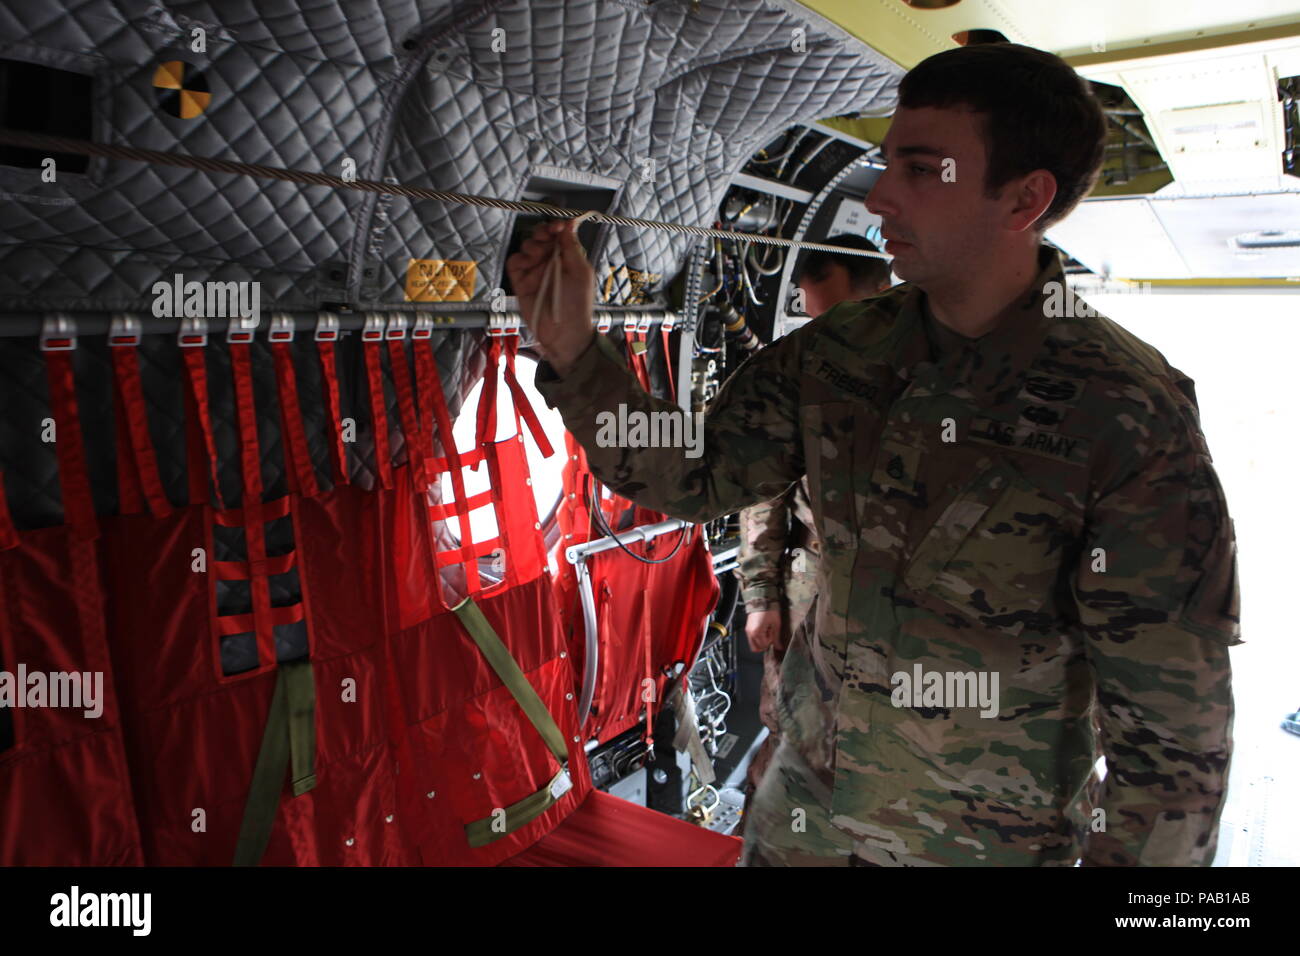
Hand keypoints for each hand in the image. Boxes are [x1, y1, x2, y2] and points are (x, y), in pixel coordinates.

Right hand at [505, 220, 595, 374]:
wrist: (563, 332)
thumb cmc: (577, 304)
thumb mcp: (580, 272)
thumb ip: (572, 247)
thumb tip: (569, 223)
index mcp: (568, 258)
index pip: (559, 235)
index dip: (556, 227)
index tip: (557, 225)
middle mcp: (550, 262)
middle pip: (541, 237)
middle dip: (542, 233)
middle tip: (546, 237)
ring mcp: (534, 271)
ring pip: (527, 246)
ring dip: (532, 246)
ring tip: (539, 258)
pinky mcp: (521, 281)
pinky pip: (514, 262)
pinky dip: (519, 259)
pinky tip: (527, 264)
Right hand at [745, 608, 780, 653]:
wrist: (762, 599)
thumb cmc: (769, 610)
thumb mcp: (776, 624)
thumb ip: (777, 638)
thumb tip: (779, 647)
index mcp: (757, 633)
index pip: (764, 646)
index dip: (770, 641)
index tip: (772, 632)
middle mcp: (750, 633)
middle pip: (756, 648)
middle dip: (764, 644)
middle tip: (769, 634)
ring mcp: (748, 630)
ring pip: (753, 645)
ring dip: (760, 641)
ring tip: (766, 631)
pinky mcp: (747, 628)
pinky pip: (751, 639)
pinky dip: (757, 638)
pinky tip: (763, 629)